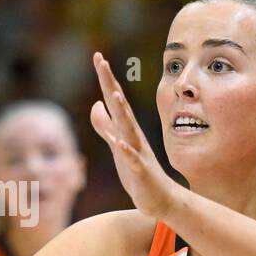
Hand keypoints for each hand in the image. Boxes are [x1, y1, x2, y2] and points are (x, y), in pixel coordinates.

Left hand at [89, 51, 184, 220]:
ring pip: (128, 128)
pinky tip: (119, 141)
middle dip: (110, 84)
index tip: (98, 56)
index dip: (105, 79)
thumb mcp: (116, 146)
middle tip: (102, 62)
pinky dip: (126, 150)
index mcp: (125, 129)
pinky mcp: (140, 171)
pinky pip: (132, 159)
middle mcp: (132, 135)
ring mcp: (137, 152)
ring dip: (122, 112)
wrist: (159, 199)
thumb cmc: (137, 172)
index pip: (113, 100)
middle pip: (119, 106)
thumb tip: (96, 104)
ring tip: (113, 94)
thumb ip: (105, 126)